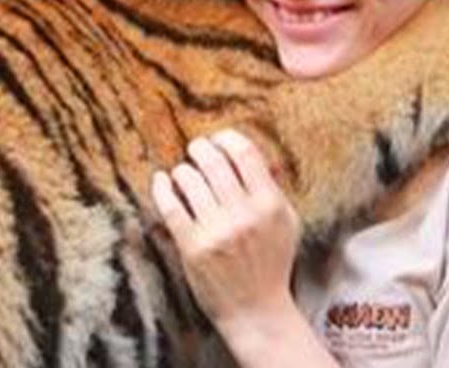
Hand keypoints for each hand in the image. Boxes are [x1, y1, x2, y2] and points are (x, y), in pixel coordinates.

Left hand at [150, 130, 300, 336]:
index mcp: (270, 204)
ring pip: (189, 180)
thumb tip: (250, 154)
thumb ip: (273, 187)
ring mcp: (217, 231)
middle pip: (214, 161)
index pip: (244, 153)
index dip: (227, 138)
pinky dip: (162, 188)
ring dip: (183, 170)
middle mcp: (244, 215)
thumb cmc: (272, 264)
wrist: (256, 311)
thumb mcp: (286, 223)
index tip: (218, 140)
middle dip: (200, 148)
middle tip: (195, 149)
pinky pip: (170, 206)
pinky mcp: (192, 247)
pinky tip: (162, 181)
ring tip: (183, 173)